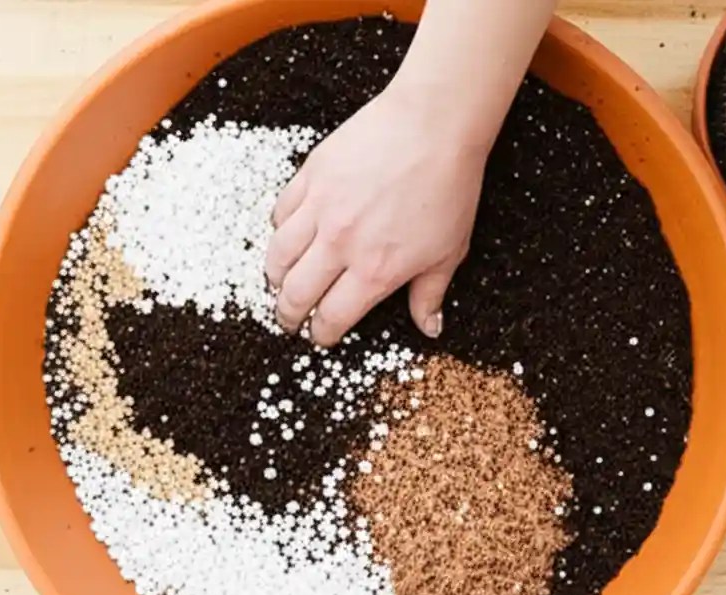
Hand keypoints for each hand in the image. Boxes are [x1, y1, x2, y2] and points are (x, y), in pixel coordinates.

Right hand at [265, 84, 486, 346]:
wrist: (435, 126)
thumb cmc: (449, 187)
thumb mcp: (449, 251)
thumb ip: (430, 294)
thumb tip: (429, 327)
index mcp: (375, 271)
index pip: (332, 317)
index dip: (322, 334)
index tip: (320, 336)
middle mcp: (340, 245)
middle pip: (296, 294)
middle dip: (289, 315)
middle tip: (290, 319)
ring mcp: (321, 209)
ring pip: (279, 257)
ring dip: (276, 278)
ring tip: (280, 283)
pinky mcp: (311, 176)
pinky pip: (280, 213)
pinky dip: (279, 231)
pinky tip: (286, 236)